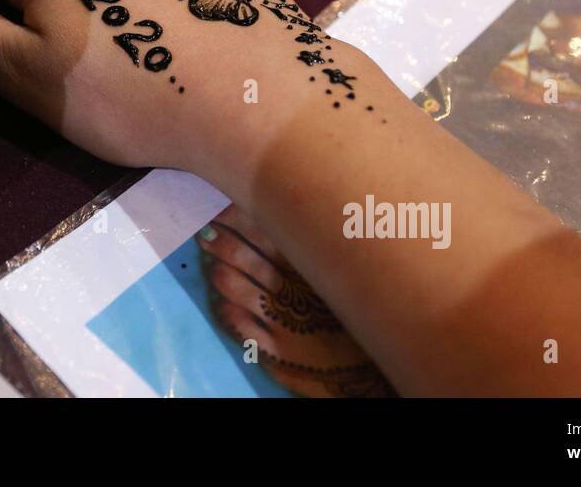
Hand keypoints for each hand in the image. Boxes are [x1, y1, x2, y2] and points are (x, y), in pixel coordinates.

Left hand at [200, 204, 391, 397]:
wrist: (375, 369)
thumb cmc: (361, 315)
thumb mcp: (344, 277)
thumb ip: (319, 250)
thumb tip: (290, 216)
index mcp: (309, 266)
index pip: (266, 232)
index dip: (237, 219)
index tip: (218, 210)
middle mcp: (293, 290)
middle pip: (246, 258)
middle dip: (222, 243)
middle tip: (205, 233)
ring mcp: (282, 322)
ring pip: (238, 289)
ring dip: (221, 274)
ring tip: (211, 265)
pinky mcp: (277, 352)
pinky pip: (242, 328)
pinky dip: (228, 313)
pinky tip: (221, 304)